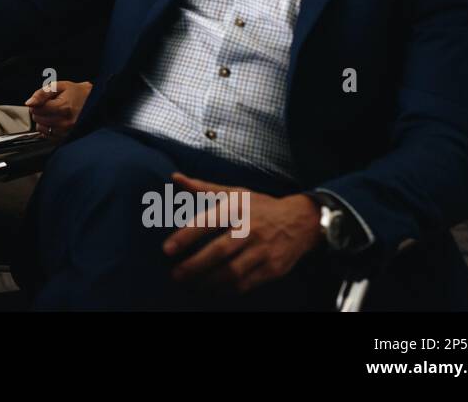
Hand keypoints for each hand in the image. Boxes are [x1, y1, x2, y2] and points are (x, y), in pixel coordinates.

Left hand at [24, 80, 91, 136]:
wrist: (93, 102)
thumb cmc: (77, 93)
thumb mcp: (59, 86)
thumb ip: (42, 93)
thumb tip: (29, 102)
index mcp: (63, 107)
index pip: (36, 109)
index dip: (36, 103)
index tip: (43, 101)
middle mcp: (65, 122)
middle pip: (38, 119)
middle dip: (39, 111)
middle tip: (49, 106)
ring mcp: (66, 132)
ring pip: (41, 128)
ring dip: (43, 121)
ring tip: (53, 113)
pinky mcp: (66, 138)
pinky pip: (47, 136)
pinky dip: (48, 129)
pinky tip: (55, 121)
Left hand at [162, 173, 321, 294]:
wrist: (301, 220)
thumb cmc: (259, 206)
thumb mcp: (234, 193)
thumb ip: (202, 188)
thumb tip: (174, 177)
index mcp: (238, 208)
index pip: (207, 222)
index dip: (185, 236)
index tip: (166, 250)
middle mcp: (251, 229)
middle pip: (219, 251)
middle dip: (194, 265)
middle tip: (175, 274)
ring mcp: (264, 250)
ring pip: (233, 272)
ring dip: (208, 282)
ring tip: (191, 285)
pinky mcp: (273, 268)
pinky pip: (246, 284)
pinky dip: (227, 290)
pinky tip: (213, 289)